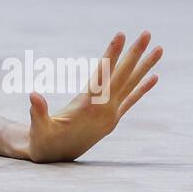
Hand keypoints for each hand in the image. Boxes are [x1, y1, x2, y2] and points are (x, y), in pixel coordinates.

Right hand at [25, 31, 161, 162]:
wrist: (55, 158)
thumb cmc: (43, 140)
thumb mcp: (39, 127)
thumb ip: (38, 112)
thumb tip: (33, 96)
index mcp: (89, 106)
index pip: (104, 74)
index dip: (112, 54)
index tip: (122, 35)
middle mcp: (105, 109)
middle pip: (123, 76)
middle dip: (135, 54)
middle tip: (147, 33)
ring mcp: (111, 115)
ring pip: (131, 85)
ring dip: (145, 66)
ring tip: (159, 49)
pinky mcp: (112, 119)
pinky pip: (131, 100)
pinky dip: (142, 88)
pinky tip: (154, 77)